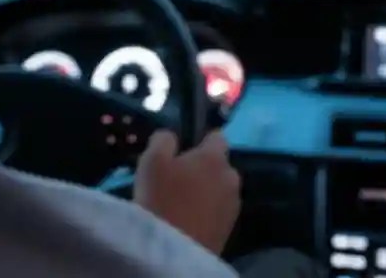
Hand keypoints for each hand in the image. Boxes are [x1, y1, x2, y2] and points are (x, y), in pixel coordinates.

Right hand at [134, 129, 241, 254]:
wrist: (172, 250)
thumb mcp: (152, 160)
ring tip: (183, 204)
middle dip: (204, 169)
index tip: (183, 152)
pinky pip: (218, 211)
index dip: (200, 141)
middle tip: (178, 180)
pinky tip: (189, 220)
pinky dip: (208, 212)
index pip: (217, 136)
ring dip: (207, 192)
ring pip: (220, 189)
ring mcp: (234, 204)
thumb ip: (164, 140)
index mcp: (215, 157)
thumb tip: (171, 136)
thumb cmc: (161, 198)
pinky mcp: (230, 228)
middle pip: (219, 165)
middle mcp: (231, 177)